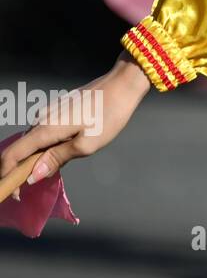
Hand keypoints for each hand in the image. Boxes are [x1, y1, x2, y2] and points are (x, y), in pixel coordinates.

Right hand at [1, 52, 150, 200]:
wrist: (123, 84)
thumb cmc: (109, 116)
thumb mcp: (86, 144)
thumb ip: (56, 158)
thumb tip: (32, 175)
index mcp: (44, 129)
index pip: (11, 155)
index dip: (7, 175)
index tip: (16, 193)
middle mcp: (41, 119)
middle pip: (20, 149)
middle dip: (21, 170)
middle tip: (35, 187)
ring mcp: (49, 112)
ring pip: (33, 141)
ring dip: (36, 157)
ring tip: (53, 169)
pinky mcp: (58, 109)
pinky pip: (44, 132)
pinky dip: (46, 146)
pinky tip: (62, 151)